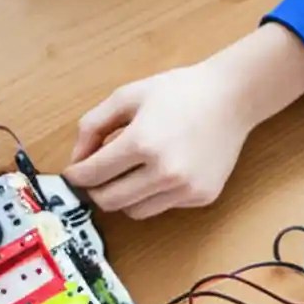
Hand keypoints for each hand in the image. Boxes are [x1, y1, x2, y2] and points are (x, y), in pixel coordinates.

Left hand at [64, 24, 303, 218]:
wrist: (231, 97)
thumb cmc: (178, 92)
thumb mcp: (128, 96)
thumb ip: (93, 125)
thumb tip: (77, 159)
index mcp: (142, 141)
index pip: (93, 174)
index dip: (76, 176)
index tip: (72, 174)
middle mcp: (164, 171)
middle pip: (109, 200)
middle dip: (94, 191)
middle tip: (94, 178)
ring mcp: (185, 188)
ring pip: (134, 211)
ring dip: (122, 197)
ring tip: (128, 174)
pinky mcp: (201, 197)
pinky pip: (162, 206)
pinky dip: (152, 195)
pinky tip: (161, 171)